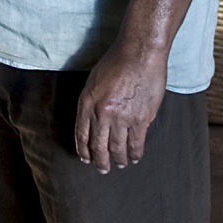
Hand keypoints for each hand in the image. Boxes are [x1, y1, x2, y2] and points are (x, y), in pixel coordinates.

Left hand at [74, 46, 166, 173]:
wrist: (140, 53)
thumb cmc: (117, 61)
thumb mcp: (94, 80)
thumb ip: (93, 102)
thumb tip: (99, 122)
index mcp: (87, 103)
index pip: (82, 134)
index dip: (84, 150)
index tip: (86, 158)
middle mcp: (102, 113)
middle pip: (99, 146)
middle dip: (100, 161)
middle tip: (103, 169)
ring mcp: (121, 118)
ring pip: (117, 148)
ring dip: (118, 160)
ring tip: (120, 164)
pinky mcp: (140, 119)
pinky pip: (136, 143)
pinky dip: (135, 153)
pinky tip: (135, 157)